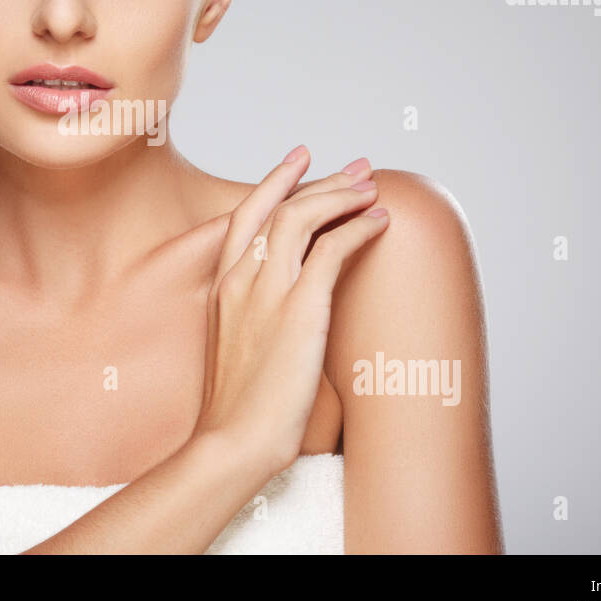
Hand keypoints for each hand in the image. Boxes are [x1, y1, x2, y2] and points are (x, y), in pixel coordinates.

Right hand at [193, 147, 388, 472]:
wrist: (232, 441)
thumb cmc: (237, 410)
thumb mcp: (237, 350)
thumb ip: (256, 319)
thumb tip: (289, 313)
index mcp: (221, 288)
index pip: (246, 216)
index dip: (275, 181)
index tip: (300, 159)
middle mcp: (240, 279)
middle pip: (279, 206)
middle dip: (320, 180)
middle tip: (356, 167)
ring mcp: (267, 291)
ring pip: (304, 217)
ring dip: (341, 196)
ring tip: (372, 189)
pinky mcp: (300, 307)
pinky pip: (332, 250)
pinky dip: (358, 229)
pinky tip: (378, 222)